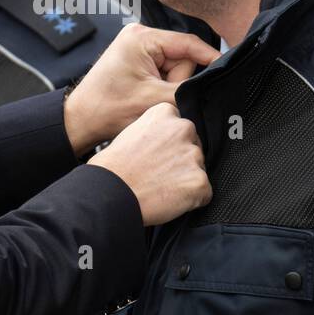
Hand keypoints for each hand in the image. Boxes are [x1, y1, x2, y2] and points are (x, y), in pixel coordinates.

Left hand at [64, 23, 219, 154]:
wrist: (81, 120)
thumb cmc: (108, 108)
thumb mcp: (155, 99)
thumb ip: (187, 89)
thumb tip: (210, 84)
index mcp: (141, 37)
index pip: (188, 43)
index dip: (210, 57)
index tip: (227, 68)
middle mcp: (139, 36)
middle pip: (182, 57)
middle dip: (178, 80)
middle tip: (158, 96)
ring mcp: (138, 48)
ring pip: (174, 67)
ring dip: (169, 86)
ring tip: (148, 98)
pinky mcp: (137, 61)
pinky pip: (163, 72)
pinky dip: (161, 87)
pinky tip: (146, 97)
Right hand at [90, 103, 210, 225]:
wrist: (110, 193)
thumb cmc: (112, 168)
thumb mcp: (130, 133)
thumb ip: (155, 132)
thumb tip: (166, 143)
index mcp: (165, 113)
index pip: (181, 128)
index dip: (171, 146)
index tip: (158, 156)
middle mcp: (183, 129)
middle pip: (193, 147)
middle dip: (182, 161)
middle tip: (158, 174)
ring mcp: (193, 156)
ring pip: (198, 170)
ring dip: (185, 180)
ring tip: (160, 188)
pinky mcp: (199, 181)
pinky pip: (203, 193)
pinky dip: (191, 200)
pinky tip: (169, 201)